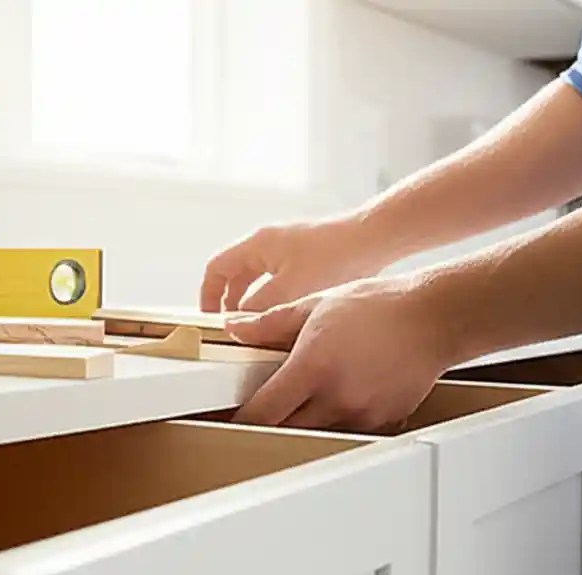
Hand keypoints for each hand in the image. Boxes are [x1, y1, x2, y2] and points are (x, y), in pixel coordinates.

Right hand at [200, 217, 389, 311]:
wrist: (374, 238)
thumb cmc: (335, 257)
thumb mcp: (289, 289)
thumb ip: (259, 308)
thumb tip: (239, 322)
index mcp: (257, 244)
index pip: (216, 268)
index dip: (208, 295)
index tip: (210, 319)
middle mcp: (269, 242)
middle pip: (236, 274)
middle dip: (232, 303)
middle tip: (235, 329)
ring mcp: (289, 248)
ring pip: (260, 279)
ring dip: (256, 303)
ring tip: (260, 328)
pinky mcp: (309, 256)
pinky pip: (280, 279)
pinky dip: (276, 299)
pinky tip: (288, 318)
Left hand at [225, 275, 453, 431]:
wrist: (434, 317)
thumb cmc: (380, 307)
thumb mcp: (316, 305)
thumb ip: (269, 323)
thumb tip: (235, 328)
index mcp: (313, 368)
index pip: (265, 412)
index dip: (245, 419)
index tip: (236, 418)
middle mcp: (336, 397)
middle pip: (289, 427)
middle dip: (277, 417)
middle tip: (274, 400)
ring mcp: (362, 413)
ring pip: (320, 429)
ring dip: (311, 416)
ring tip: (319, 386)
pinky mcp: (383, 420)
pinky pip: (351, 427)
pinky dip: (342, 415)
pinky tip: (350, 389)